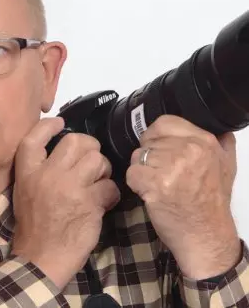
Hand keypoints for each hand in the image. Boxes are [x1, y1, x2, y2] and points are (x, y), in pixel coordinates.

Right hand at [11, 117, 120, 289]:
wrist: (40, 259)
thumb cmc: (34, 226)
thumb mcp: (25, 192)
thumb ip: (40, 170)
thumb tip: (63, 153)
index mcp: (28, 172)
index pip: (34, 138)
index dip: (49, 126)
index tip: (60, 123)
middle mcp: (47, 175)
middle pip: (75, 141)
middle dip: (90, 148)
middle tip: (91, 161)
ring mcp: (69, 188)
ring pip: (97, 160)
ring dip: (103, 170)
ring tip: (99, 182)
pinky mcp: (89, 204)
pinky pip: (110, 186)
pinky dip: (111, 193)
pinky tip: (105, 202)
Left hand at [126, 114, 240, 279]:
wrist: (206, 237)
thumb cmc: (212, 203)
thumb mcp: (227, 166)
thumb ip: (222, 143)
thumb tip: (220, 128)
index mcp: (204, 141)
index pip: (164, 122)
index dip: (155, 136)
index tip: (159, 150)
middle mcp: (189, 150)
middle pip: (148, 141)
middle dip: (149, 156)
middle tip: (161, 174)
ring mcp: (172, 167)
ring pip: (137, 156)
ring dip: (142, 171)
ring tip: (158, 185)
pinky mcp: (155, 184)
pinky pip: (131, 173)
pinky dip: (136, 184)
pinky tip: (150, 194)